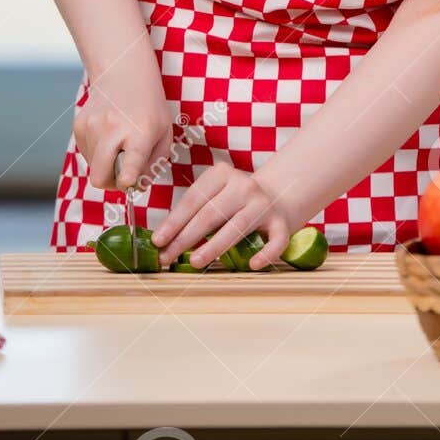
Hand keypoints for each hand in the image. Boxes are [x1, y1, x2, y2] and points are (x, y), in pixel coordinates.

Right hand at [73, 72, 173, 190]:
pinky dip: (97, 153)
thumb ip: (153, 165)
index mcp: (141, 131)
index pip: (132, 158)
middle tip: (124, 175)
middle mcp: (114, 128)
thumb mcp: (164, 133)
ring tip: (118, 143)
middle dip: (111, 184)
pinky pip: (86, 155)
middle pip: (101, 176)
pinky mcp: (78, 125)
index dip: (127, 175)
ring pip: (93, 168)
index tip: (126, 181)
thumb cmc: (149, 107)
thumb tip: (133, 188)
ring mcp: (93, 126)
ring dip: (105, 164)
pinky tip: (108, 135)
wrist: (123, 73)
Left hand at [150, 159, 294, 270]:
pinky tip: (252, 264)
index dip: (174, 221)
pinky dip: (265, 253)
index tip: (158, 240)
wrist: (277, 195)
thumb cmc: (233, 201)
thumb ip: (194, 212)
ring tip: (195, 262)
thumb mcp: (214, 196)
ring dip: (214, 246)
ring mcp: (264, 204)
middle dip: (185, 237)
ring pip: (237, 227)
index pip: (193, 199)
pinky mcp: (282, 222)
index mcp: (222, 174)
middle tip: (167, 257)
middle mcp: (244, 186)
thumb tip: (163, 240)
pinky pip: (275, 240)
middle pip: (211, 214)